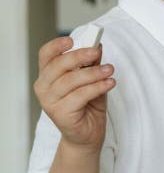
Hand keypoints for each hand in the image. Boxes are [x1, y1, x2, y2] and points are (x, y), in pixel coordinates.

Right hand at [33, 37, 115, 153]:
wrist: (88, 133)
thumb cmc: (88, 103)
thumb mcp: (92, 78)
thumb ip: (92, 63)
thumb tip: (97, 45)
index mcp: (48, 74)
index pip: (46, 55)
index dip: (56, 46)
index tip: (72, 40)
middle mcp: (44, 87)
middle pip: (58, 66)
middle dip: (79, 57)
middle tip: (96, 53)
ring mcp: (49, 102)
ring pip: (71, 81)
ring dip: (93, 73)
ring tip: (110, 70)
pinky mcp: (60, 114)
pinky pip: (80, 95)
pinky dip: (97, 87)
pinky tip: (109, 83)